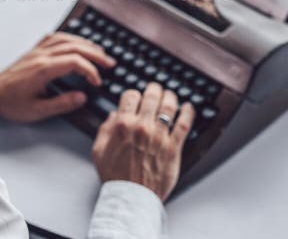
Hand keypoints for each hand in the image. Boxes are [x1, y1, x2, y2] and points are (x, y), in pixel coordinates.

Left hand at [0, 32, 114, 122]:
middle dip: (95, 54)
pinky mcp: (34, 51)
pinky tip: (76, 42)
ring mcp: (37, 51)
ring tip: (99, 51)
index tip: (97, 82)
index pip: (74, 62)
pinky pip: (54, 38)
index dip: (90, 70)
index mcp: (43, 70)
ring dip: (85, 43)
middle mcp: (41, 56)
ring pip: (65, 39)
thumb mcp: (37, 110)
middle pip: (74, 47)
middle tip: (110, 62)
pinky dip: (69, 38)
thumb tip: (81, 97)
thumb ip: (61, 104)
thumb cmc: (11, 103)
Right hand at [91, 83, 194, 200]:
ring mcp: (159, 136)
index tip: (136, 97)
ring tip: (170, 95)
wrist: (130, 198)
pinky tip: (188, 107)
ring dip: (170, 96)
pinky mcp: (173, 148)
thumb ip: (105, 129)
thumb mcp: (98, 151)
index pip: (131, 96)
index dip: (133, 94)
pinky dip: (188, 113)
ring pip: (169, 106)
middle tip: (156, 88)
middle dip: (154, 89)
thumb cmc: (114, 177)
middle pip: (152, 96)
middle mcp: (142, 127)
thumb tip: (113, 116)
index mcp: (123, 125)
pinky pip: (184, 125)